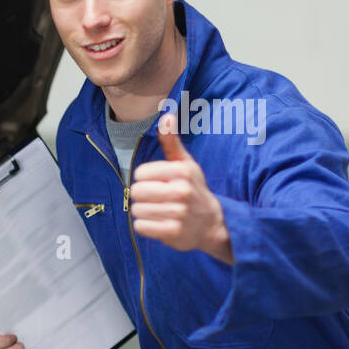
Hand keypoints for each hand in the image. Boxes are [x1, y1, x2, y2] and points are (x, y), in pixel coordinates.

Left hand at [130, 113, 233, 263]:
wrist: (213, 223)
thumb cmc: (193, 189)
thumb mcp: (186, 164)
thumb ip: (171, 142)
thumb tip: (166, 115)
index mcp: (183, 171)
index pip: (140, 173)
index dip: (144, 179)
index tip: (158, 183)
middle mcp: (182, 191)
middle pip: (136, 191)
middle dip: (141, 197)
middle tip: (156, 199)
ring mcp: (179, 213)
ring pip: (137, 210)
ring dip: (144, 212)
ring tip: (159, 211)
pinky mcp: (173, 232)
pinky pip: (141, 227)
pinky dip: (146, 226)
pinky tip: (159, 224)